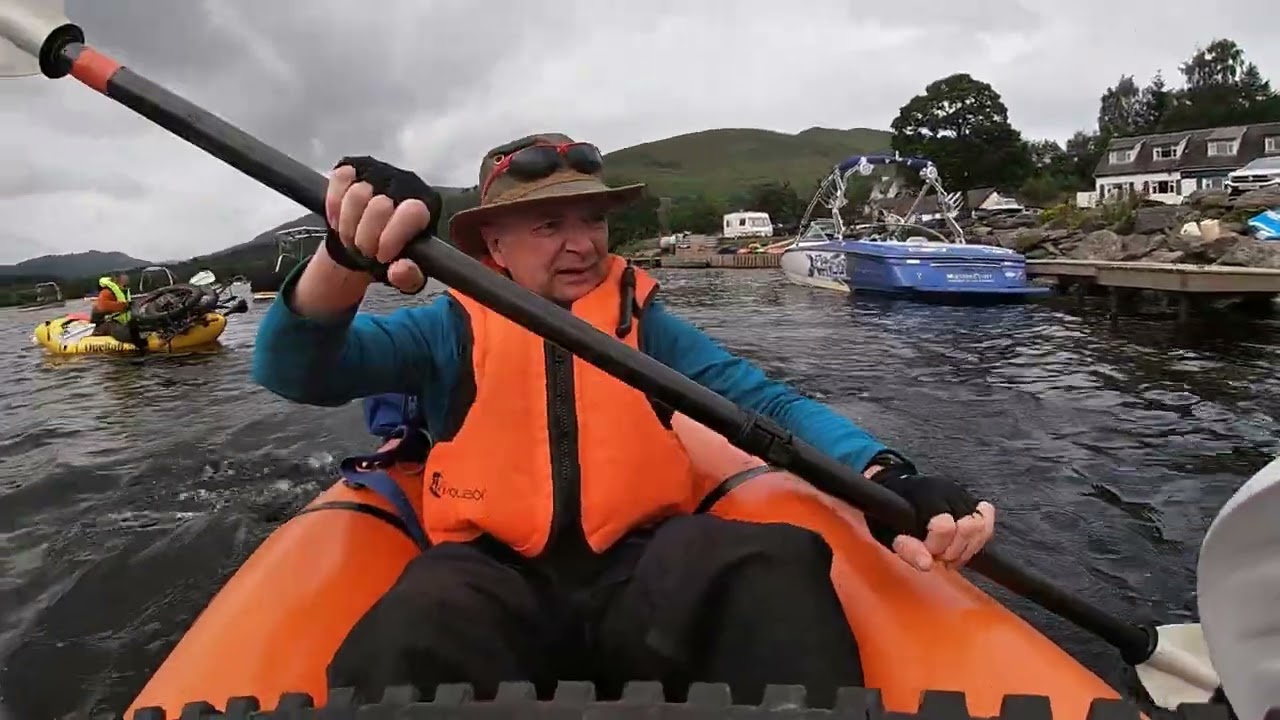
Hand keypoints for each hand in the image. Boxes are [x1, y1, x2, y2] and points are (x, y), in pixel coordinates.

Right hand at [324, 156, 442, 292]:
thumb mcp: (405, 275)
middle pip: (379, 206)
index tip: (381, 256)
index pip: (412, 212)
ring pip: (356, 194)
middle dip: (365, 238)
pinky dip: (334, 204)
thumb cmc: (391, 256)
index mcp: (425, 209)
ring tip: (352, 238)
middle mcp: (406, 184)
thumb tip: (401, 269)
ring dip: (347, 225)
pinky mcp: (355, 167)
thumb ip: (408, 277)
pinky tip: (339, 219)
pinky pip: (340, 178)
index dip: (391, 237)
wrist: (365, 242)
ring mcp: (380, 172)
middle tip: (365, 252)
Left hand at [864, 461, 995, 571]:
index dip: (936, 546)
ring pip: (983, 527)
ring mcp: (964, 496)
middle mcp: (950, 491)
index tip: (926, 551)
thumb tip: (927, 565)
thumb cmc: (891, 513)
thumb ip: (907, 548)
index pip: (945, 527)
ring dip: (967, 549)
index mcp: (927, 495)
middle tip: (937, 556)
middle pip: (970, 527)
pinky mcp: (973, 503)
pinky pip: (987, 523)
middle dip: (953, 551)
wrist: (896, 489)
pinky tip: (961, 546)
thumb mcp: (889, 532)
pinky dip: (978, 540)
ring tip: (948, 554)